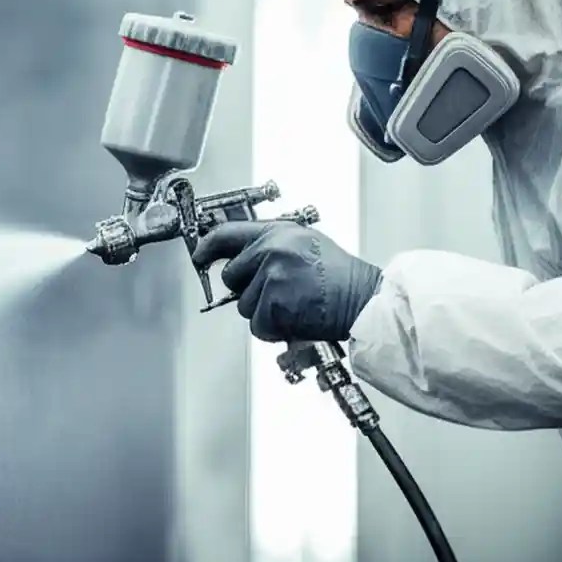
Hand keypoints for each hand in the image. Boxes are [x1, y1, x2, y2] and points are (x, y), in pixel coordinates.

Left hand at [192, 221, 381, 341]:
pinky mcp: (273, 306)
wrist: (362, 300)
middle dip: (247, 288)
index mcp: (277, 233)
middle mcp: (270, 252)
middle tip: (278, 291)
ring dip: (263, 311)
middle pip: (231, 276)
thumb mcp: (305, 242)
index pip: (226, 234)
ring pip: (243, 304)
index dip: (207, 246)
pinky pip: (256, 324)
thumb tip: (239, 253)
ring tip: (293, 304)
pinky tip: (294, 318)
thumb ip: (271, 243)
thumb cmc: (340, 275)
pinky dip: (271, 328)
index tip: (199, 256)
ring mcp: (270, 279)